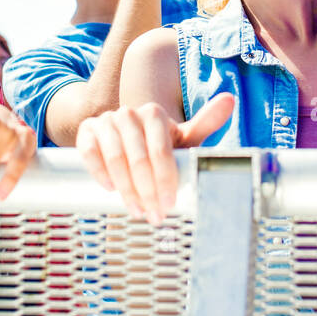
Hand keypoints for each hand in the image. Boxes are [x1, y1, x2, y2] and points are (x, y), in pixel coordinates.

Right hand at [75, 94, 234, 224]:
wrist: (127, 139)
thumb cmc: (160, 144)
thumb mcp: (183, 137)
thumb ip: (206, 121)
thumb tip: (230, 99)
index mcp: (153, 113)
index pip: (160, 151)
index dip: (165, 180)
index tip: (168, 205)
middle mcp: (128, 113)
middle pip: (138, 158)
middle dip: (147, 191)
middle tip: (154, 215)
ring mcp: (105, 120)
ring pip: (115, 157)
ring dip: (126, 189)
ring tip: (136, 210)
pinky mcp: (86, 130)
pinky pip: (90, 153)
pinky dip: (100, 173)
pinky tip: (111, 189)